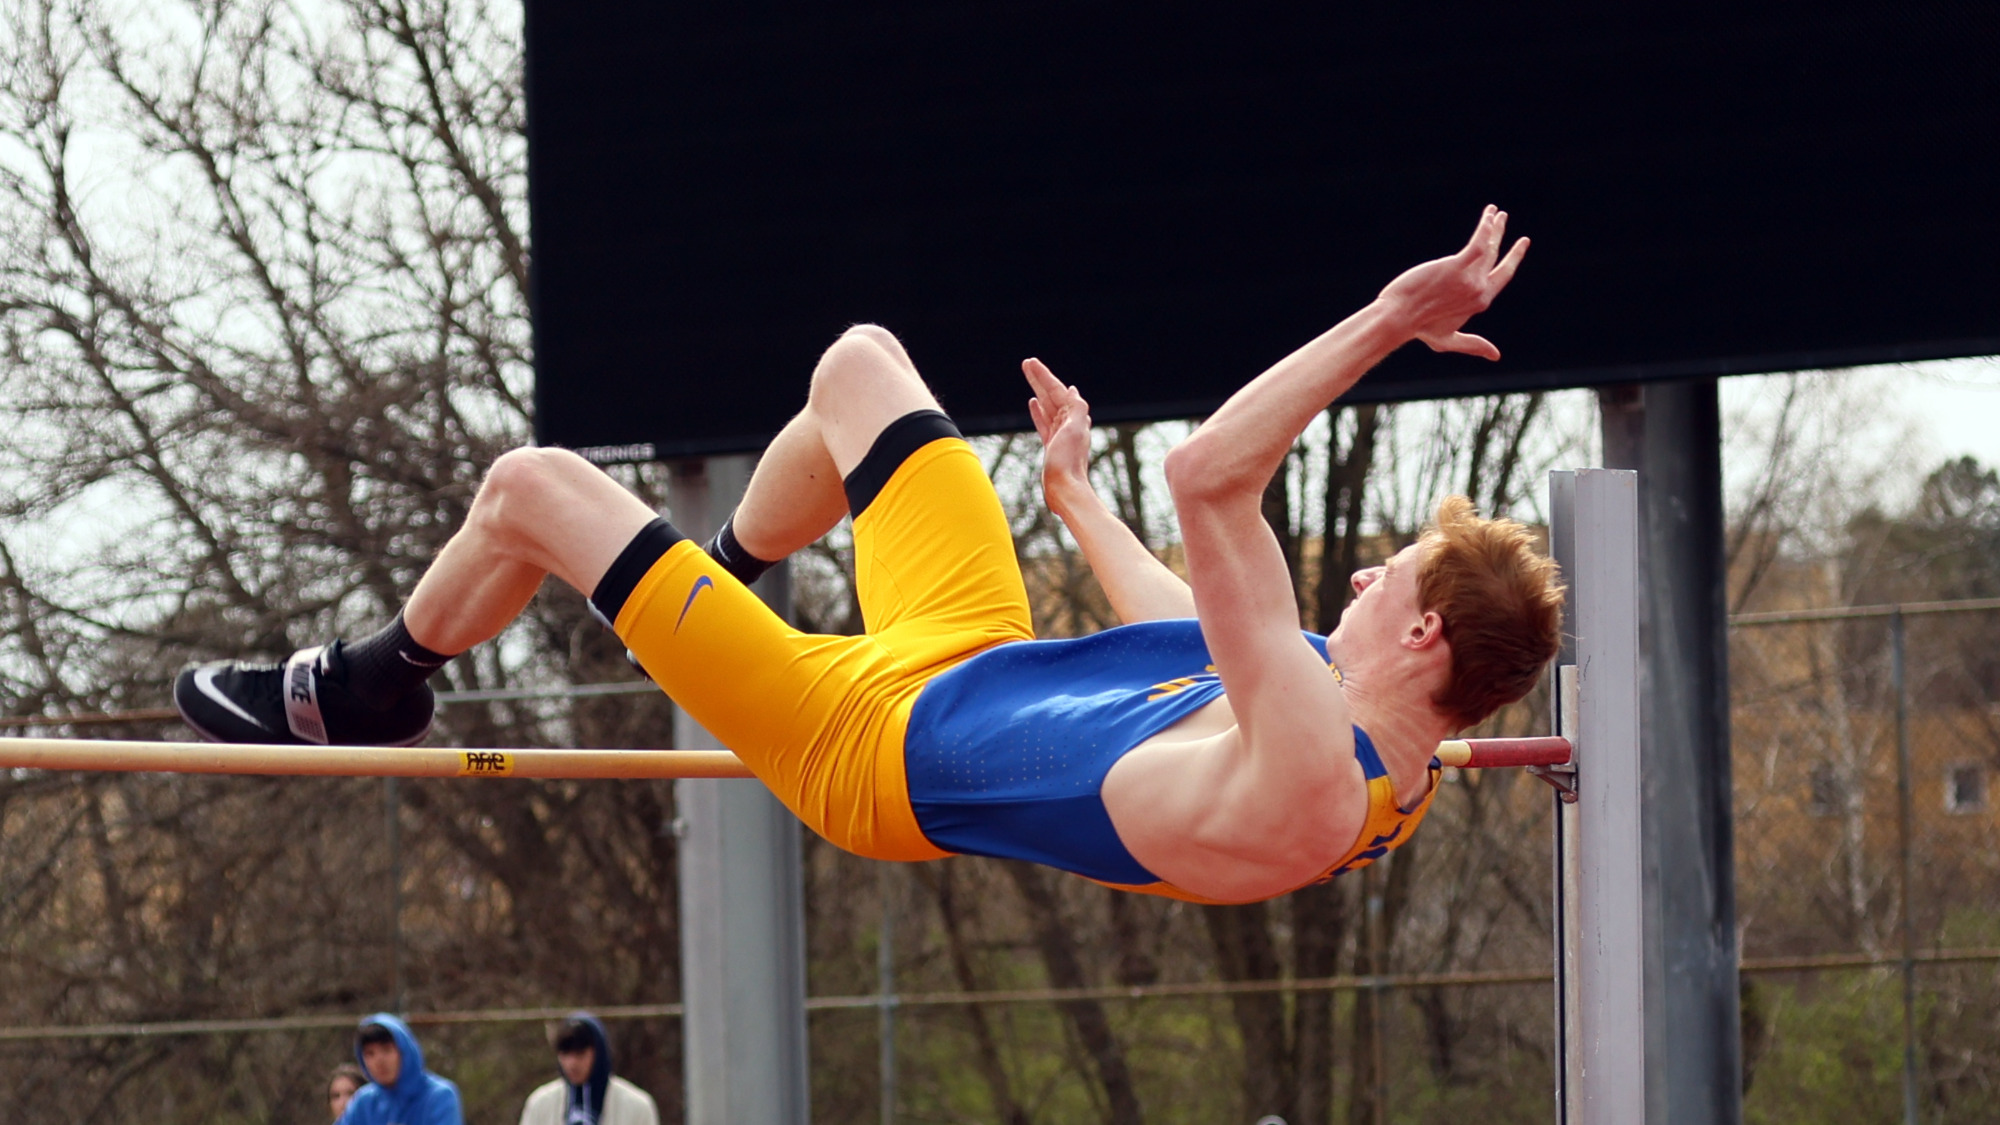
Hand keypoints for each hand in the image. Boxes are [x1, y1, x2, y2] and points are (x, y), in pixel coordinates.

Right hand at [1024, 357, 1091, 506]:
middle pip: (1052, 395)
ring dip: (1038, 390)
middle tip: (1027, 363)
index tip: (1031, 363)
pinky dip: (1038, 410)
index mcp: (1074, 417)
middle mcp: (1068, 423)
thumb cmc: (1068, 463)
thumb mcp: (1075, 431)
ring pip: (1047, 406)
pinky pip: (1044, 421)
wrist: (1064, 490)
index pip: (1057, 390)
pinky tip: (1033, 402)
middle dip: (1040, 379)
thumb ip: (1076, 409)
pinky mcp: (1051, 445)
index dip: (1044, 376)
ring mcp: (1059, 434)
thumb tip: (1072, 391)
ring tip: (1029, 376)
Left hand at [1376, 205, 1528, 360]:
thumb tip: (1496, 356)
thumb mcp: (1447, 340)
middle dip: (1509, 242)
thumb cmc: (1419, 329)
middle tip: (1511, 226)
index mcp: (1479, 303)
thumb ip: (1472, 344)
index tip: (1517, 247)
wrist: (1399, 318)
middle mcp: (1479, 290)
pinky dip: (1485, 228)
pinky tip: (1488, 216)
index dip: (1511, 262)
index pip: (1501, 278)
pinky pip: (1478, 242)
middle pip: (1500, 261)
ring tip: (1496, 212)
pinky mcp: (1457, 266)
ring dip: (1494, 227)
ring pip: (1489, 247)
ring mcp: (1470, 278)